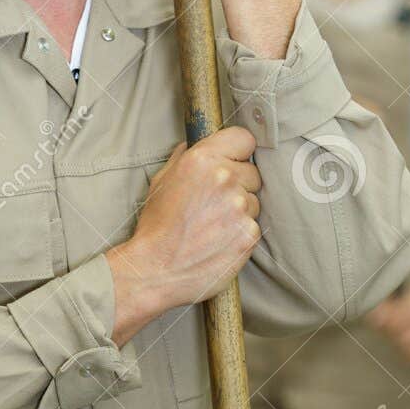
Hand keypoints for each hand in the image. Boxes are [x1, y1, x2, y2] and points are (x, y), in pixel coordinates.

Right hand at [105, 128, 261, 344]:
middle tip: (215, 203)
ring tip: (213, 226)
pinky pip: (253, 226)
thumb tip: (195, 145)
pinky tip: (219, 241)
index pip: (244, 139)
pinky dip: (240, 233)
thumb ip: (183, 159)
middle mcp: (225, 178)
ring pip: (254, 201)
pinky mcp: (249, 234)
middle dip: (239, 184)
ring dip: (239, 211)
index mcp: (202, 160)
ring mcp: (239, 207)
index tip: (233, 162)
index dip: (238, 151)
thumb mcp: (161, 182)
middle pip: (252, 172)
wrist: (155, 269)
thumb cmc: (156, 227)